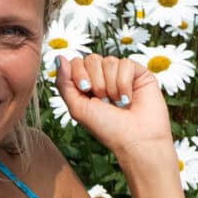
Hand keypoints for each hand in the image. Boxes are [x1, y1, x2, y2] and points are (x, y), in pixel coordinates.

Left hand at [55, 53, 173, 158]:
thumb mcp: (77, 108)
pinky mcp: (139, 73)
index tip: (85, 90)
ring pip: (109, 61)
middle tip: (104, 101)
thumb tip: (59, 58)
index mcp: (88, 84)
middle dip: (96, 81)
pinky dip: (124, 83)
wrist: (135, 140)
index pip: (76, 62)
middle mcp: (104, 77)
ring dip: (111, 86)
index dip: (79, 73)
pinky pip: (126, 63)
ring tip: (117, 103)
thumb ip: (64, 84)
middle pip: (91, 59)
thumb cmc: (107, 129)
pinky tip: (128, 99)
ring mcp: (122, 74)